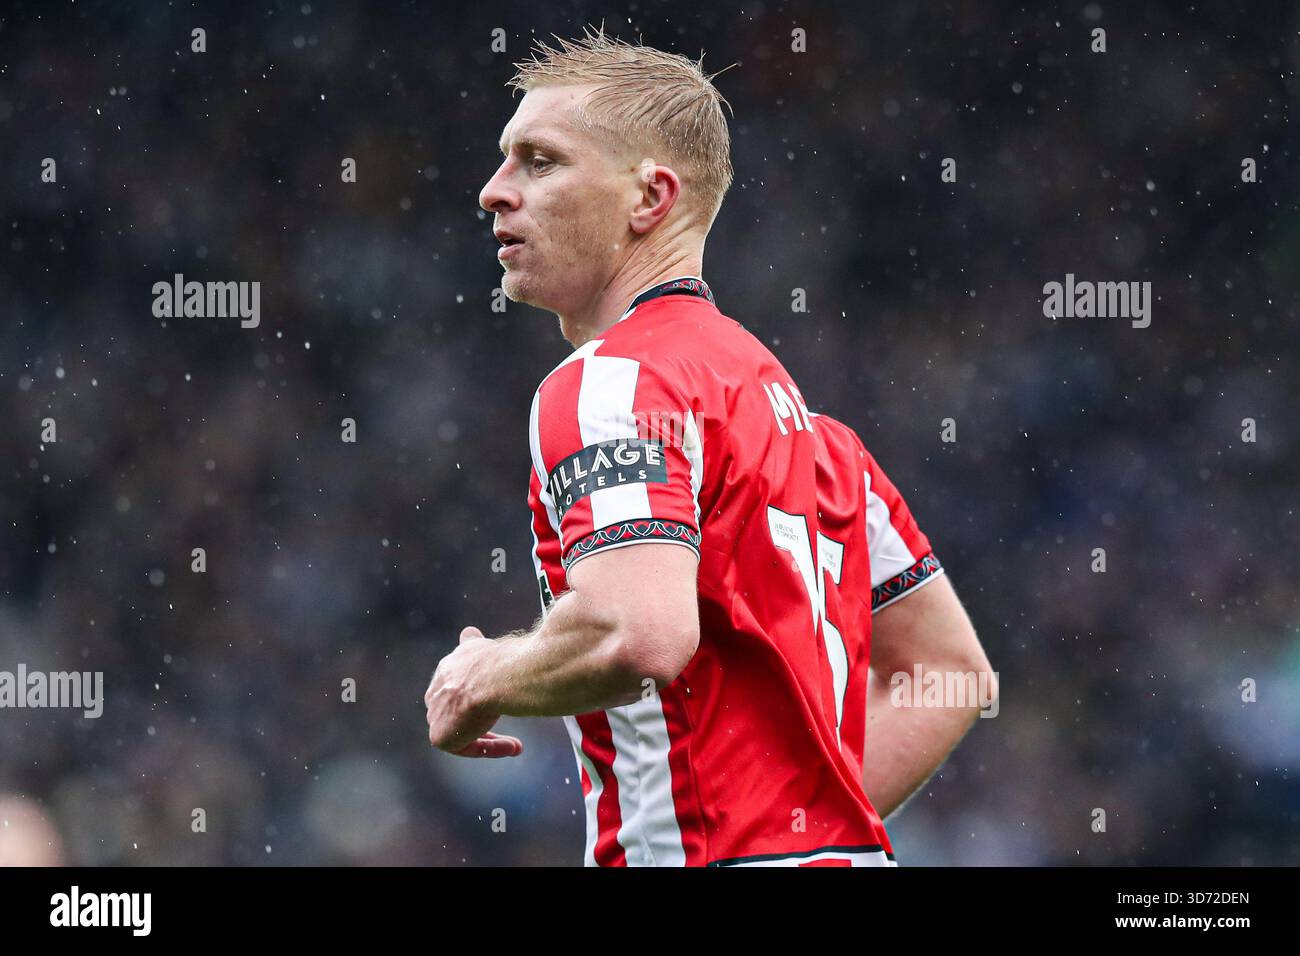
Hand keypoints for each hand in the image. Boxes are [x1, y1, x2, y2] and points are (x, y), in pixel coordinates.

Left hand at [425, 626, 523, 757]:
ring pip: (463, 732)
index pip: (455, 688)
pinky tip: (512, 746)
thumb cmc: (497, 660)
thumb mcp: (480, 645)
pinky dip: (490, 748)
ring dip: (490, 739)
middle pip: (456, 714)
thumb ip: (471, 644)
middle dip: (480, 723)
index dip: (477, 698)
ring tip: (515, 745)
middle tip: (505, 732)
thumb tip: (468, 632)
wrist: (497, 676)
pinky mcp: (440, 736)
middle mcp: (436, 692)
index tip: (496, 702)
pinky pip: (466, 748)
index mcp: (445, 671)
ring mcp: (436, 715)